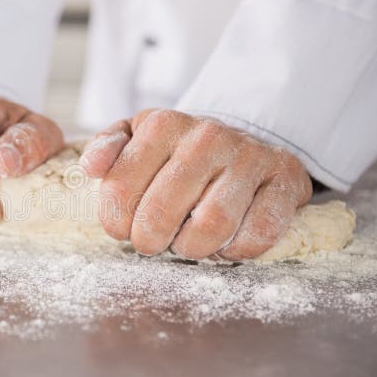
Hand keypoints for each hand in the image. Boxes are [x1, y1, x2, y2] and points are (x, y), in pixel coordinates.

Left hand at [80, 109, 311, 259]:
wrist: (246, 142)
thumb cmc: (180, 152)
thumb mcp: (137, 139)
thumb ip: (107, 149)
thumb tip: (90, 168)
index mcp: (162, 125)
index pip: (120, 191)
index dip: (116, 224)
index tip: (124, 228)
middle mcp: (207, 136)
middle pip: (160, 214)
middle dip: (150, 241)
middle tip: (154, 241)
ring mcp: (249, 157)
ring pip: (211, 227)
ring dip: (193, 249)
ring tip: (188, 242)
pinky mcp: (286, 180)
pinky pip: (257, 234)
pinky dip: (236, 251)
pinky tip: (225, 241)